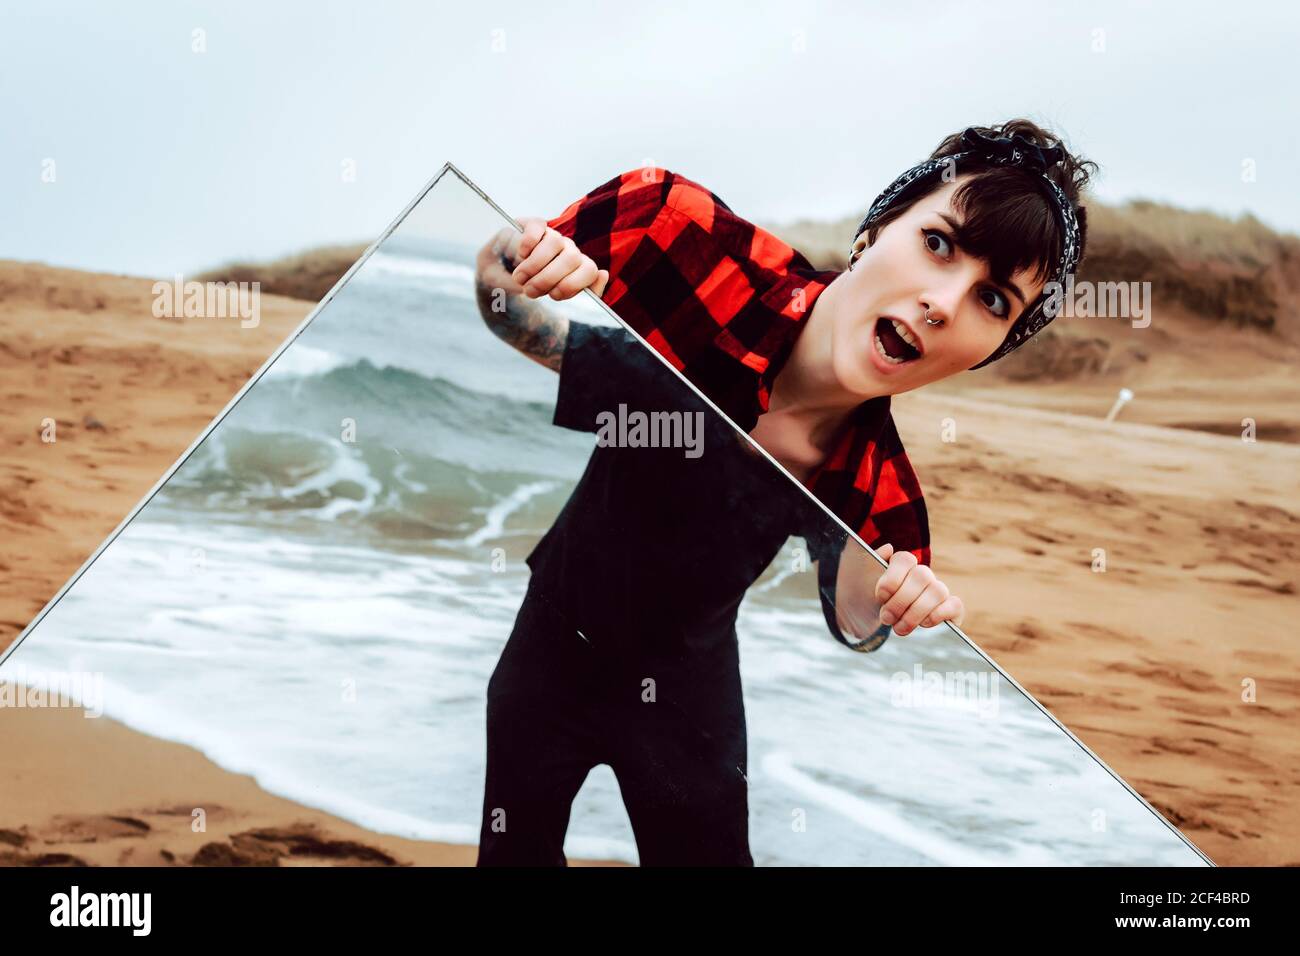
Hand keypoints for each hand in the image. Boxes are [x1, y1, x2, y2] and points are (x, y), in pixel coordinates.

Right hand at [479, 218, 608, 300]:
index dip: (573, 284)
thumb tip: (604, 273)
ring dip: (534, 265)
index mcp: (577, 268)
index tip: (554, 295)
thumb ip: (583, 292)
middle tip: (529, 291)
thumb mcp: (552, 297)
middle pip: (571, 259)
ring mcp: (552, 236)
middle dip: (548, 279)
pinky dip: (528, 243)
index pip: (590, 270)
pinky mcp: (535, 225)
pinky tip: (520, 255)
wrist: (500, 277)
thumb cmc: (530, 288)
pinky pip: (538, 227)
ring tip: (519, 278)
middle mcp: (568, 250)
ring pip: (554, 243)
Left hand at [874, 543, 963, 635]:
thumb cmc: (870, 601)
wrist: (877, 625)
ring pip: (937, 591)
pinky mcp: (951, 609)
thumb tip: (889, 548)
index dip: (892, 578)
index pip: (905, 559)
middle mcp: (923, 574)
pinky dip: (939, 614)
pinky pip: (954, 605)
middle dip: (901, 601)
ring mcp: (938, 590)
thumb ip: (872, 562)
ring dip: (916, 613)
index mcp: (903, 565)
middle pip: (922, 576)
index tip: (880, 596)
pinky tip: (923, 624)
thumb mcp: (862, 583)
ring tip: (900, 628)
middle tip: (886, 618)